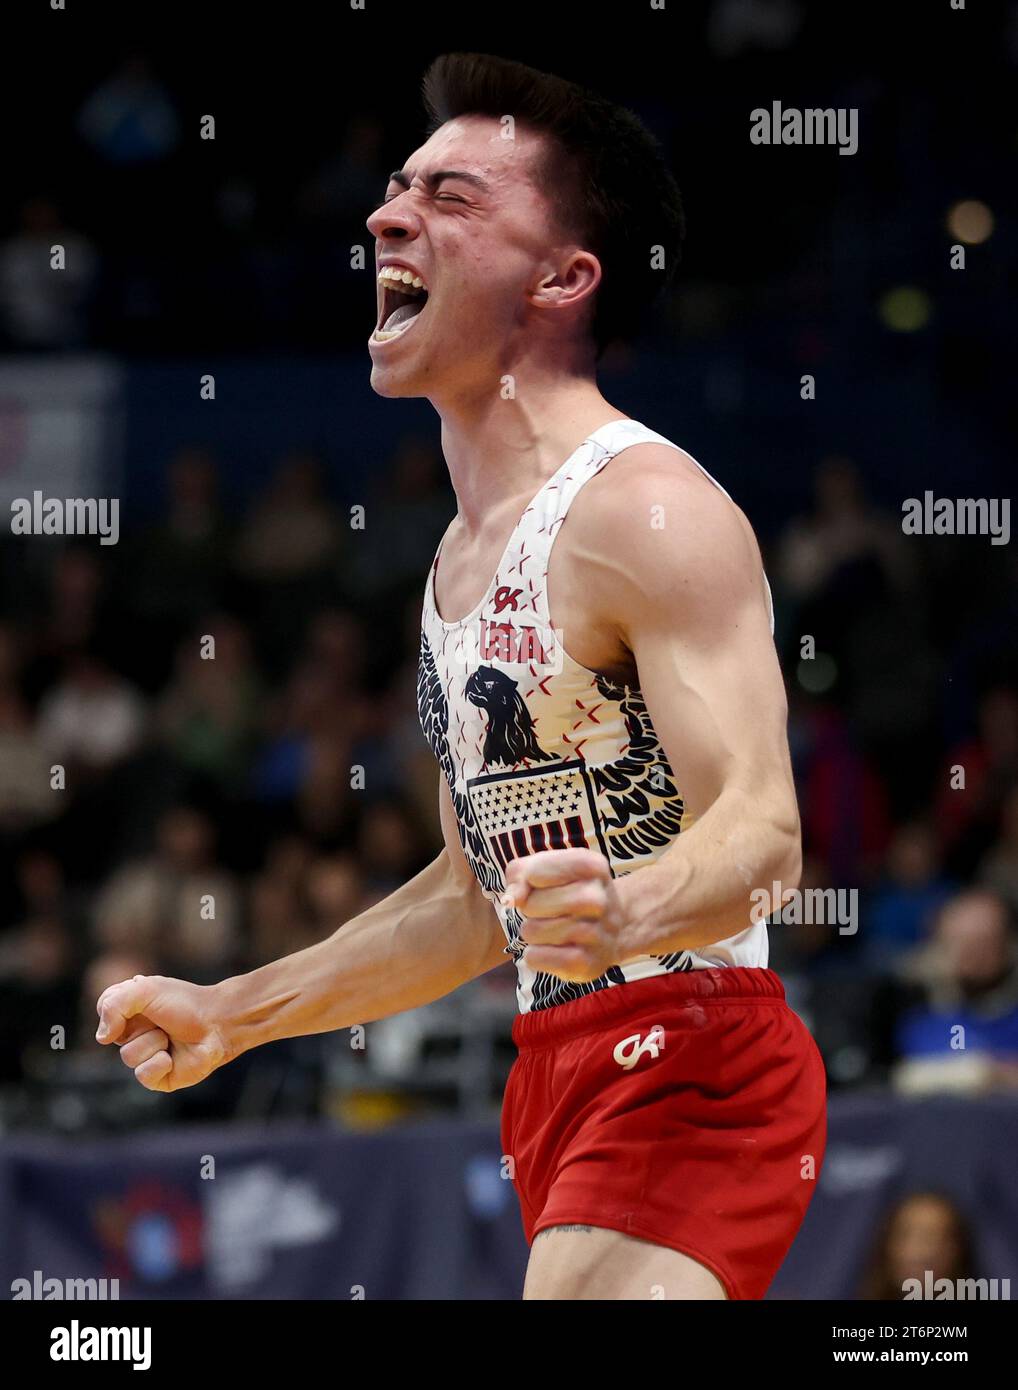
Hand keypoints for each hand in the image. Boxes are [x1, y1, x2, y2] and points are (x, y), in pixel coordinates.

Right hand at [95, 974, 232, 1092]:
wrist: (219, 1022)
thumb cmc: (185, 1004)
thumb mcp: (146, 989)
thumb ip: (114, 1004)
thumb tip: (101, 1038)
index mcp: (130, 1010)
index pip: (104, 1008)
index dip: (119, 1006)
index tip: (142, 1000)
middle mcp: (135, 1033)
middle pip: (112, 1035)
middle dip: (141, 1025)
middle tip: (162, 1020)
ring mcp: (145, 1056)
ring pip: (128, 1056)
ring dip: (153, 1042)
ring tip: (170, 1037)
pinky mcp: (157, 1078)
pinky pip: (142, 1075)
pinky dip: (159, 1063)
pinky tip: (173, 1056)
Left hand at [502, 848, 625, 982]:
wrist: (614, 930)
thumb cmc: (571, 892)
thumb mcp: (549, 868)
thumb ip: (520, 872)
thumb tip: (511, 900)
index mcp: (591, 867)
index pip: (533, 874)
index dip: (528, 881)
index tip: (544, 885)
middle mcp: (598, 898)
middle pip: (530, 904)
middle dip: (531, 908)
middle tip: (552, 910)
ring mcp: (595, 933)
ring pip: (530, 931)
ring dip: (534, 932)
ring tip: (556, 929)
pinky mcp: (585, 963)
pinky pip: (534, 957)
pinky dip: (536, 955)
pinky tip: (556, 949)